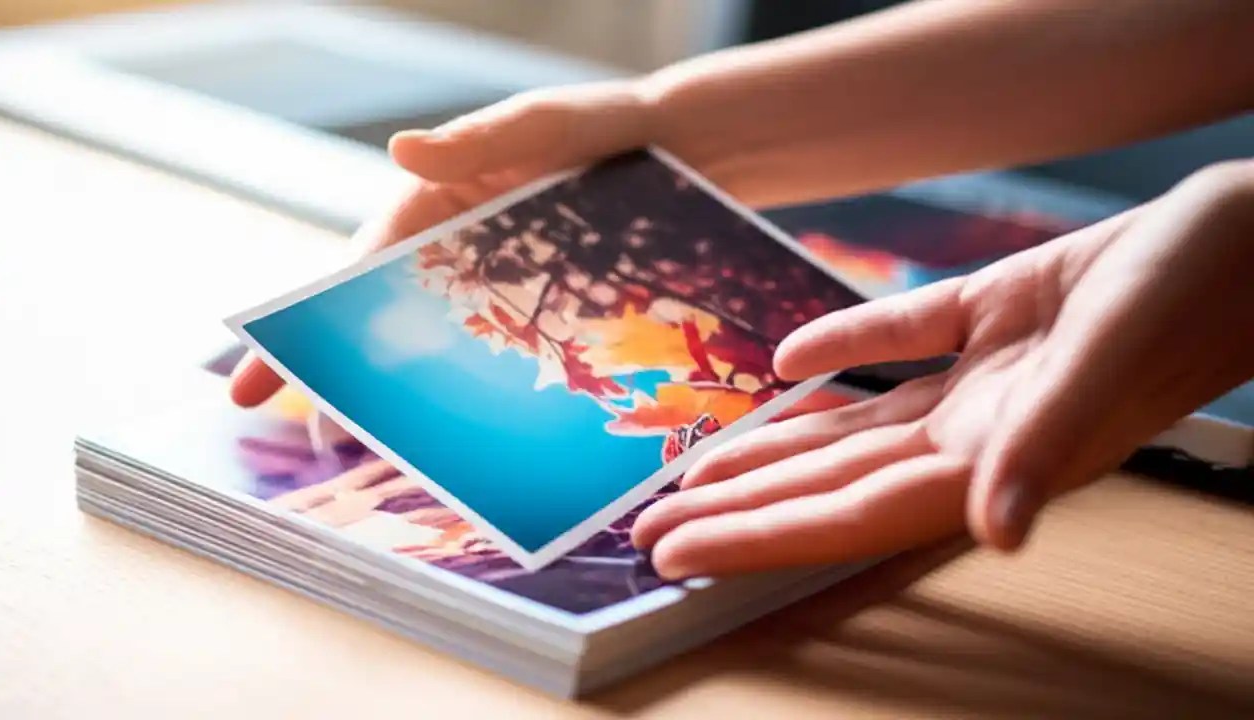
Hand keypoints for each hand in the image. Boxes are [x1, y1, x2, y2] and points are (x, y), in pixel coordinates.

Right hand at [230, 79, 720, 405]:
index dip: (304, 324)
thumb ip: (476, 142)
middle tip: (315, 441)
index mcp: (433, 204)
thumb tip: (403, 148)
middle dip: (347, 378)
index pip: (354, 269)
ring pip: (444, 350)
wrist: (684, 151)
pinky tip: (477, 438)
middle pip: (389, 322)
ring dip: (414, 398)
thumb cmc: (600, 126)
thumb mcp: (537, 126)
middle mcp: (458, 252)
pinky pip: (509, 358)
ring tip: (387, 456)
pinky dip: (486, 394)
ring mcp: (503, 287)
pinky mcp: (549, 310)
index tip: (252, 377)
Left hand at [632, 160, 1253, 578]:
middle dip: (739, 510)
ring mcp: (981, 383)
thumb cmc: (1197, 290)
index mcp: (995, 459)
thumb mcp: (1113, 359)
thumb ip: (1044, 446)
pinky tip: (785, 361)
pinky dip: (840, 349)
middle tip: (652, 530)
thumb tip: (998, 536)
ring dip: (769, 451)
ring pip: (848, 428)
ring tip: (694, 474)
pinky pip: (895, 343)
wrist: (1250, 235)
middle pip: (829, 485)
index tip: (678, 554)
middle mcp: (977, 435)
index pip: (847, 515)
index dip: (758, 538)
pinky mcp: (989, 322)